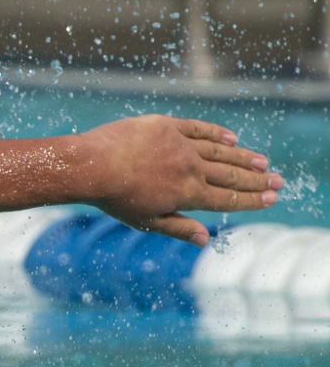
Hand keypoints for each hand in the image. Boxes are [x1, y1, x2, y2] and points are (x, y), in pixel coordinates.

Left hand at [74, 114, 281, 244]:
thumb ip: (179, 228)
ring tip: (263, 162)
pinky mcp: (165, 125)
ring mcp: (179, 144)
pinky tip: (231, 139)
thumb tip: (206, 240)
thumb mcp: (146, 221)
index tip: (271, 198)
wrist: (88, 166)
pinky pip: (198, 128)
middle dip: (256, 179)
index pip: (228, 197)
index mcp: (187, 193)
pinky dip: (217, 134)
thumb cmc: (113, 198)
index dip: (251, 199)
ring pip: (220, 151)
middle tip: (277, 181)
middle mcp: (190, 168)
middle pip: (231, 174)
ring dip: (243, 157)